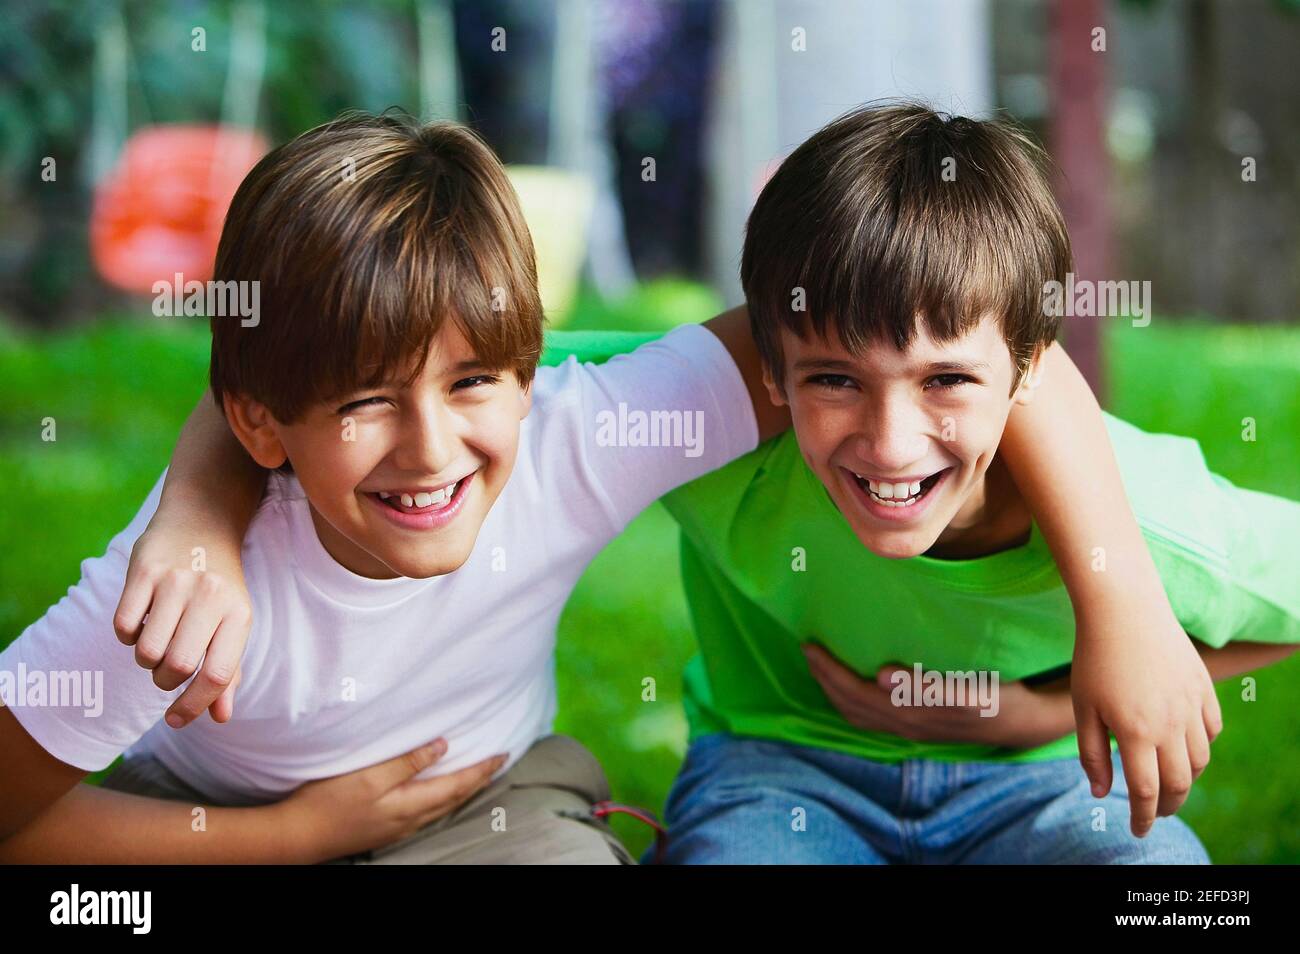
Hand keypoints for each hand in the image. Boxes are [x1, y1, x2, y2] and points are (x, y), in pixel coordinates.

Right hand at [113, 519, 251, 727]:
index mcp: (239, 615)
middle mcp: (211, 597)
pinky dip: (127, 636)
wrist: (202, 523)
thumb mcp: (233, 623)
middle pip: (177, 667)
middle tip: (166, 672)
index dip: (194, 706)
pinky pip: (123, 626)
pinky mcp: (144, 569)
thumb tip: (220, 717)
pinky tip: (141, 621)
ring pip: (146, 651)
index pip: (218, 674)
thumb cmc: (219, 586)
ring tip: (157, 642)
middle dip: (165, 682)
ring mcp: (176, 582)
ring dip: (145, 660)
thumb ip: (228, 670)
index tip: (175, 721)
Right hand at [276, 739, 507, 862]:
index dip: (482, 769)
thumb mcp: (369, 775)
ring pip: (441, 806)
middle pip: (454, 798)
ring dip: (462, 789)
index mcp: (410, 805)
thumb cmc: (329, 802)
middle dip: (479, 780)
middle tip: (498, 763)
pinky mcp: (384, 828)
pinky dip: (442, 797)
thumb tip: (442, 746)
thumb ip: (407, 761)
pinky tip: (438, 791)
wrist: (299, 836)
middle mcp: (409, 820)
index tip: (502, 754)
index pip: (457, 785)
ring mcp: (397, 827)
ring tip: (476, 774)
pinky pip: (426, 810)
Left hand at [802, 644, 1072, 748]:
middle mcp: (905, 724)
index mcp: (912, 713)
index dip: (831, 673)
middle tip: (807, 648)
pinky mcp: (915, 729)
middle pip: (851, 705)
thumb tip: (881, 675)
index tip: (811, 646)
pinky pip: (870, 720)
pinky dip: (849, 703)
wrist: (1022, 723)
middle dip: (825, 678)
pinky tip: (845, 688)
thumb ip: (927, 687)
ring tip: (818, 664)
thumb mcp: (970, 692)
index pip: (857, 694)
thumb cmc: (997, 696)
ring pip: (857, 714)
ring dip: (832, 690)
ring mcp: (909, 729)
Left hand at [1071, 601, 1221, 837]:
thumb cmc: (1094, 658)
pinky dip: (1202, 746)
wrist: (1123, 610)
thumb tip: (1101, 792)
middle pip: (1180, 782)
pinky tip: (1184, 746)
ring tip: (1167, 780)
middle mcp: (1170, 724)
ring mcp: (1192, 705)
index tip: (1137, 830)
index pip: (1145, 791)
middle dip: (1168, 805)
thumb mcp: (1083, 708)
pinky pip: (1213, 730)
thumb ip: (1092, 754)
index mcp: (1136, 732)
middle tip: (1154, 812)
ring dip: (1186, 777)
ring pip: (1201, 759)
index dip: (1142, 816)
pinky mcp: (1203, 688)